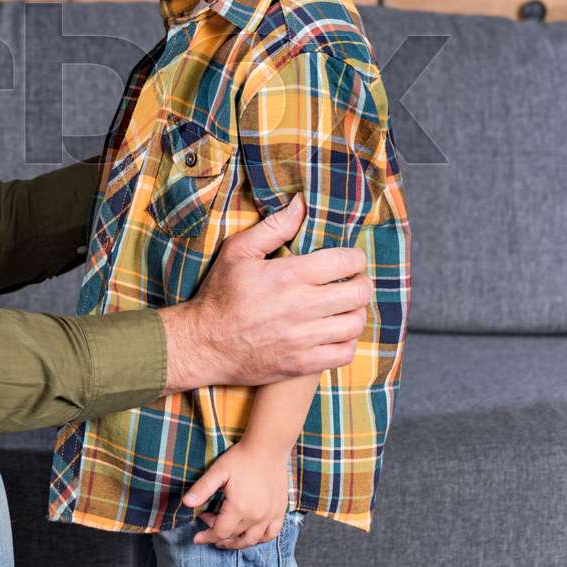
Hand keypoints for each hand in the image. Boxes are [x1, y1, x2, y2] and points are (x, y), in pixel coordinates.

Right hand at [158, 194, 371, 391]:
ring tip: (345, 306)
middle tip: (353, 280)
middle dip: (361, 282)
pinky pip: (344, 353)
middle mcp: (300, 307)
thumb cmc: (220, 294)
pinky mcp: (302, 363)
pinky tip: (336, 333)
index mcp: (287, 276)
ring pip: (355, 323)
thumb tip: (302, 203)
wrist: (204, 343)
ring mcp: (303, 338)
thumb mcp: (238, 252)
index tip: (351, 258)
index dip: (355, 257)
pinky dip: (347, 342)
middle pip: (358, 293)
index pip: (344, 262)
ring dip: (356, 311)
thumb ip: (274, 227)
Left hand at [181, 440, 289, 548]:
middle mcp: (257, 517)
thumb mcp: (218, 471)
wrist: (268, 448)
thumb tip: (185, 503)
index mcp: (239, 508)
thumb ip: (202, 489)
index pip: (220, 532)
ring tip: (226, 539)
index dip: (207, 536)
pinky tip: (250, 535)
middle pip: (235, 536)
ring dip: (237, 543)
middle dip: (218, 534)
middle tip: (208, 525)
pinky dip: (259, 539)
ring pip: (253, 540)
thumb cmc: (241, 458)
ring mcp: (270, 516)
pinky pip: (271, 534)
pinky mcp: (279, 511)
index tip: (197, 536)